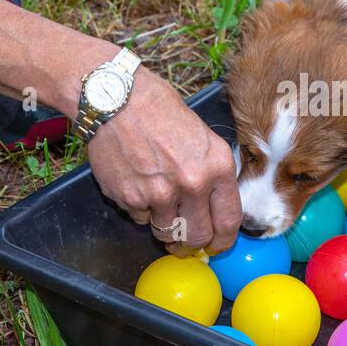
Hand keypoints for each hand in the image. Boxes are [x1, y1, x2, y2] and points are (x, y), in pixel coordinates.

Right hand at [86, 66, 240, 255]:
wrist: (118, 99)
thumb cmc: (161, 112)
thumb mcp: (204, 138)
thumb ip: (213, 175)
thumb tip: (216, 209)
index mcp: (217, 167)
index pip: (228, 221)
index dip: (223, 241)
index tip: (216, 246)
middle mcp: (192, 185)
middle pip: (197, 237)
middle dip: (192, 244)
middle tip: (185, 241)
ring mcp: (159, 194)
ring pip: (166, 233)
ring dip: (164, 226)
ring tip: (158, 202)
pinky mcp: (129, 198)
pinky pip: (139, 218)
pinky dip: (139, 209)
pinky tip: (137, 183)